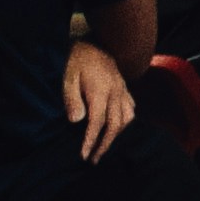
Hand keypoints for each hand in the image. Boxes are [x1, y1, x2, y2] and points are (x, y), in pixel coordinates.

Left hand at [63, 40, 137, 159]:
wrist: (96, 40)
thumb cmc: (78, 59)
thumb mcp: (68, 77)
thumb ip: (72, 99)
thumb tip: (75, 121)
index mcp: (100, 92)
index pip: (97, 123)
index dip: (90, 141)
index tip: (83, 155)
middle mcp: (115, 94)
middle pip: (114, 125)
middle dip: (104, 145)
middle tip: (93, 159)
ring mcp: (122, 90)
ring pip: (126, 118)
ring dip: (115, 135)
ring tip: (104, 146)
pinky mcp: (124, 88)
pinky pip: (130, 108)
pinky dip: (124, 122)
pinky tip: (117, 126)